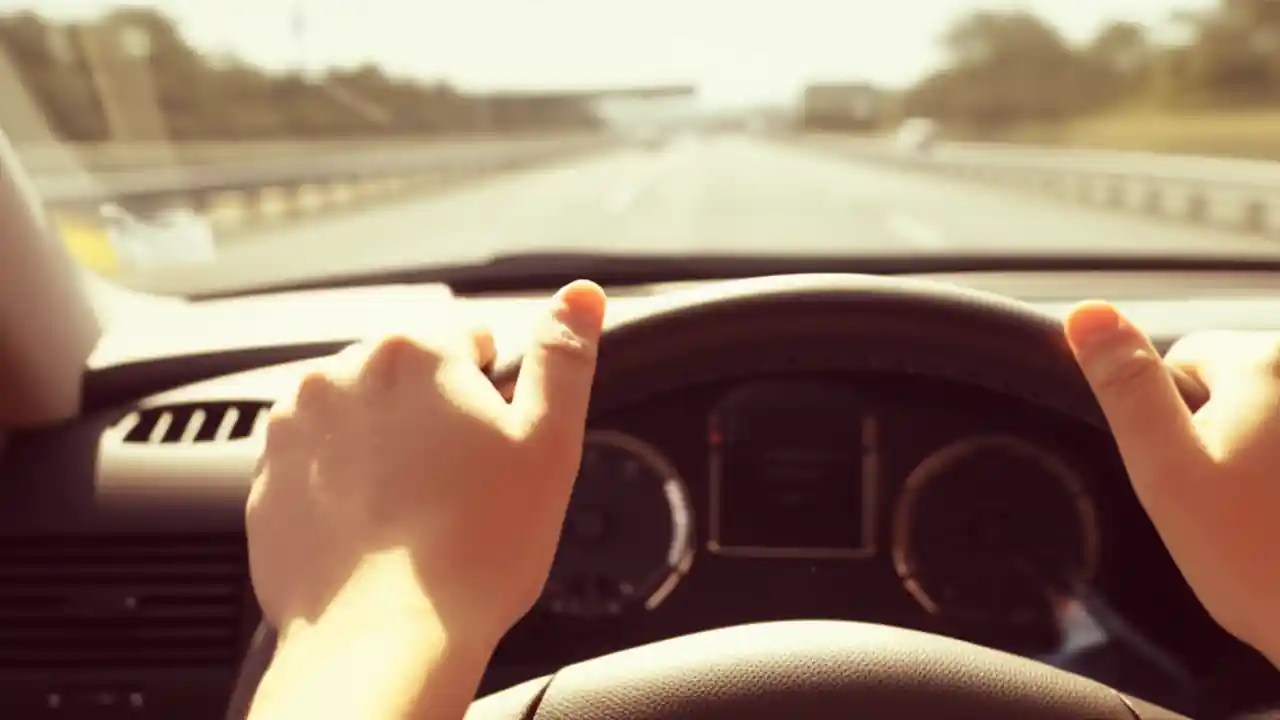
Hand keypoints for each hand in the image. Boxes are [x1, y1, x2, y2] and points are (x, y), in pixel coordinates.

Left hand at [246, 280, 605, 649]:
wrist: (385, 639)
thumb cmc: (476, 547)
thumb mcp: (548, 443)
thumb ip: (564, 357)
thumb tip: (581, 294)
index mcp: (417, 352)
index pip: (470, 343)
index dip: (492, 394)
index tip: (492, 446)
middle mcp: (344, 373)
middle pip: (408, 376)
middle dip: (433, 415)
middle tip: (459, 485)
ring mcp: (296, 426)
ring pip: (360, 415)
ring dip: (384, 444)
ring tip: (413, 509)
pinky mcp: (265, 478)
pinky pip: (316, 463)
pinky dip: (342, 482)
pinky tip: (373, 526)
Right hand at [1065, 301, 1279, 662]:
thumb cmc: (1260, 564)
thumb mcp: (1168, 471)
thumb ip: (1126, 386)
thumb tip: (1086, 312)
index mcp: (1266, 361)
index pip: (1185, 357)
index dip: (1169, 418)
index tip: (1191, 475)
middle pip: (1238, 382)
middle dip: (1224, 434)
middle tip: (1228, 506)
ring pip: (1270, 416)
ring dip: (1262, 456)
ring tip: (1267, 521)